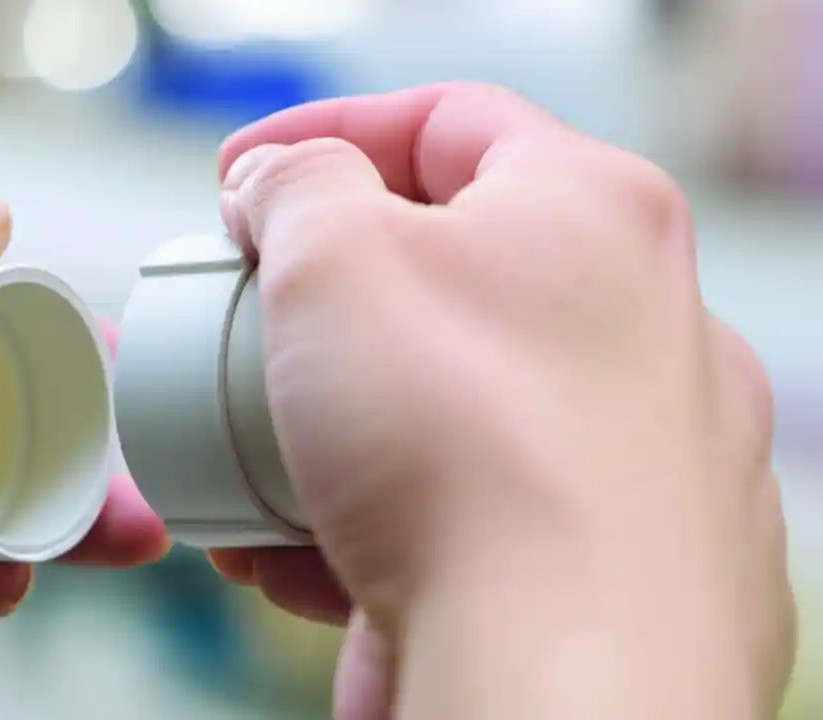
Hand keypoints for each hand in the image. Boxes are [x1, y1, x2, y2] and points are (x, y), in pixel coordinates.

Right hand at [208, 84, 793, 718]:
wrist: (554, 676)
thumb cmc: (466, 450)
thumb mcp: (335, 256)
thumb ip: (298, 185)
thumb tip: (283, 187)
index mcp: (596, 214)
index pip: (447, 123)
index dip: (324, 134)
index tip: (237, 180)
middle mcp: (634, 327)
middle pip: (441, 274)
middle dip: (317, 304)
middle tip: (240, 320)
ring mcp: (626, 454)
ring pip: (438, 407)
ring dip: (323, 429)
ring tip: (244, 463)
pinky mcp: (592, 560)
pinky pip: (457, 510)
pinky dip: (367, 520)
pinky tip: (290, 551)